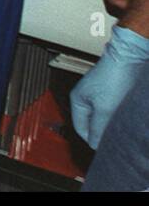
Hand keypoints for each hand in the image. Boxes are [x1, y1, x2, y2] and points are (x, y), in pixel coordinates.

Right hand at [71, 25, 148, 147]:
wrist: (127, 57)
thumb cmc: (113, 78)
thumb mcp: (105, 108)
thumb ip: (98, 128)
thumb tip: (94, 144)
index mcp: (77, 100)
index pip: (80, 128)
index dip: (92, 139)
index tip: (106, 148)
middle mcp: (84, 97)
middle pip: (90, 122)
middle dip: (101, 131)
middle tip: (115, 139)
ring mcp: (96, 93)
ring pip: (100, 116)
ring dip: (109, 123)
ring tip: (120, 127)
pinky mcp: (108, 90)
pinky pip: (107, 109)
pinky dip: (114, 115)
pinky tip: (123, 116)